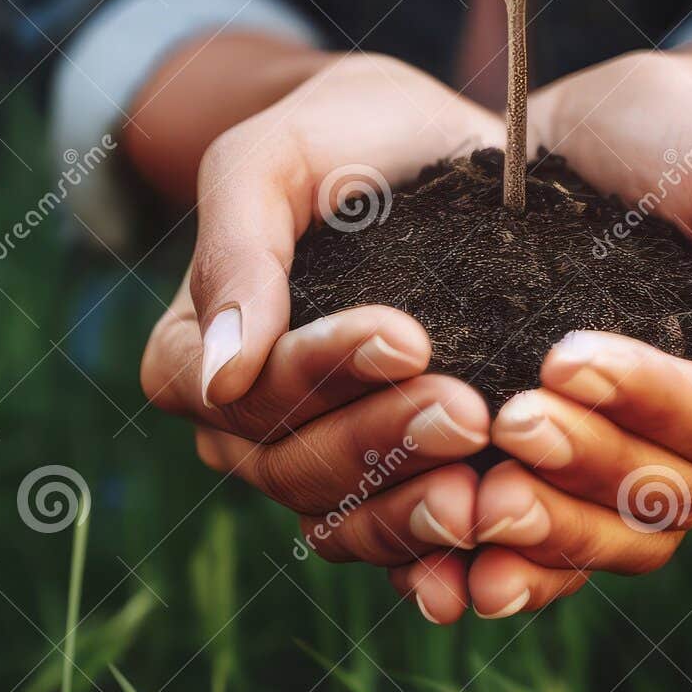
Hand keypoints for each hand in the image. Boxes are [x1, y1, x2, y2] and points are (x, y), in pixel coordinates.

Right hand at [139, 53, 502, 622]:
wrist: (433, 147)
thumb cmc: (340, 134)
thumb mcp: (274, 158)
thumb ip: (236, 249)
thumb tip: (218, 374)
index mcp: (195, 352)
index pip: (237, 393)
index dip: (318, 372)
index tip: (407, 334)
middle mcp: (247, 425)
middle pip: (294, 465)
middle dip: (383, 439)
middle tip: (470, 409)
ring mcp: (318, 463)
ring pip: (346, 520)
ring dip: (415, 510)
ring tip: (488, 487)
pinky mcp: (393, 484)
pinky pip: (401, 547)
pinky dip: (441, 558)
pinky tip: (495, 551)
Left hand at [466, 51, 691, 617]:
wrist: (586, 136)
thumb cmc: (677, 135)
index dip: (655, 401)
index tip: (562, 355)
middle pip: (679, 491)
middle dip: (589, 461)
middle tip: (507, 419)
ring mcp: (672, 470)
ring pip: (625, 536)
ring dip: (551, 530)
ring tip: (476, 501)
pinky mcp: (596, 482)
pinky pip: (571, 551)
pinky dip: (518, 570)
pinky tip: (454, 575)